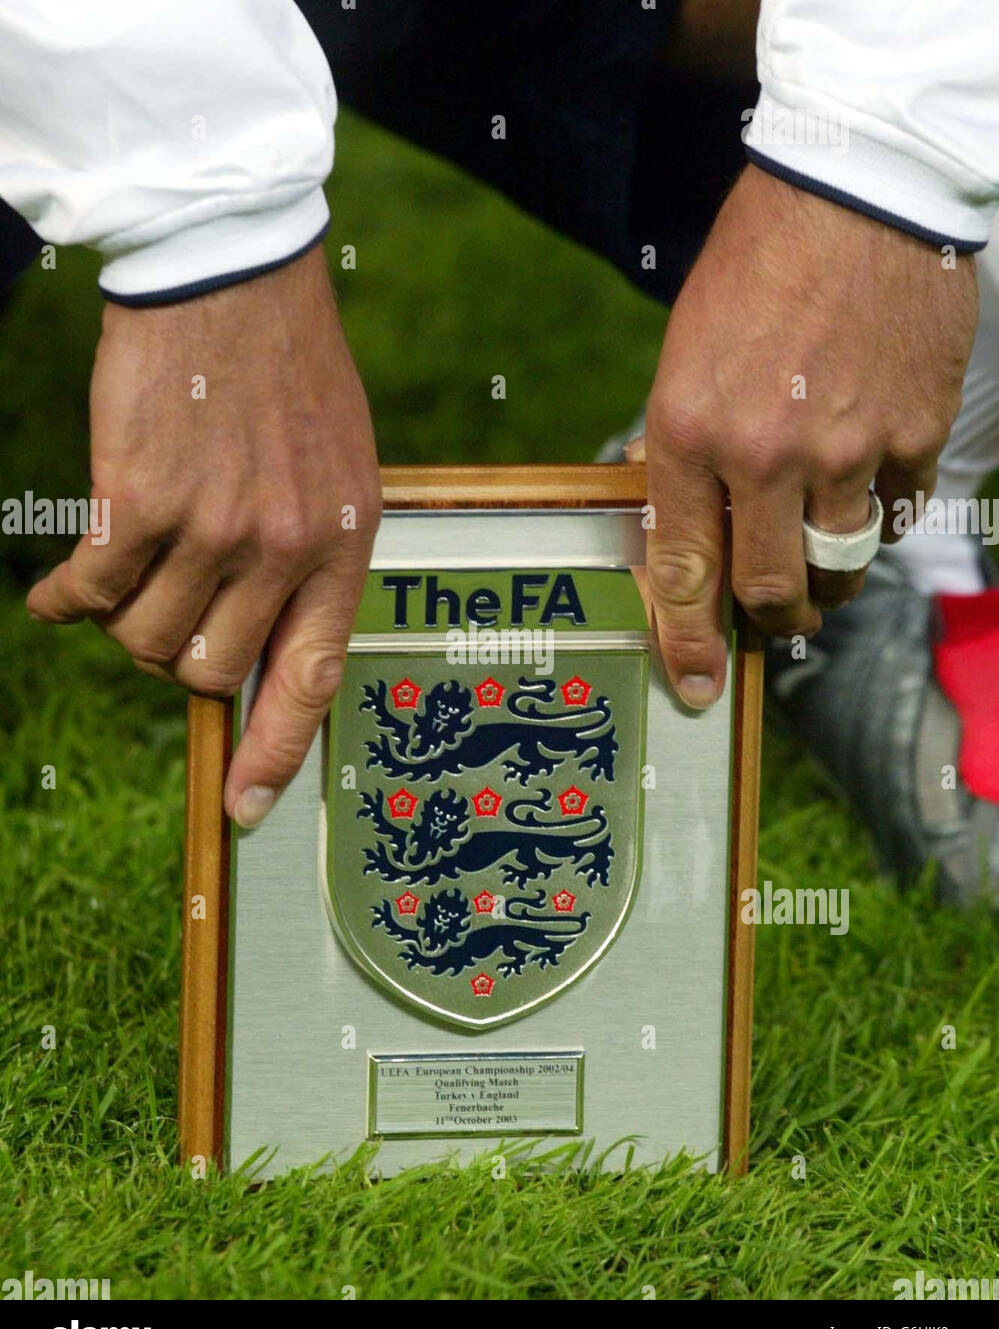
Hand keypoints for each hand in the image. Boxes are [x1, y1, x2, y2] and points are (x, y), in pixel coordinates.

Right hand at [27, 245, 380, 826]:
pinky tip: (59, 592)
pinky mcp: (139, 501)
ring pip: (144, 637)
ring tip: (123, 580)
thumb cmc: (289, 378)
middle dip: (174, 658)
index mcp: (341, 548)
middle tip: (161, 618)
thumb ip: (308, 563)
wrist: (234, 277)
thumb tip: (262, 653)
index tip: (246, 808)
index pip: (311, 681)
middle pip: (206, 671)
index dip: (276, 754)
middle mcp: (283, 550)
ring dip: (124, 622)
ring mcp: (212, 529)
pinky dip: (67, 598)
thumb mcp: (337, 475)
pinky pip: (91, 590)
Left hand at [639, 162, 977, 708]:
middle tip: (776, 616)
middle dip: (772, 618)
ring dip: (830, 580)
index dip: (688, 643)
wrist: (855, 189)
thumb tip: (684, 531)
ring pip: (842, 564)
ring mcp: (849, 448)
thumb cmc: (755, 270)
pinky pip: (898, 515)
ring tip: (822, 562)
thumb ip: (683, 452)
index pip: (683, 570)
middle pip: (771, 588)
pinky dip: (880, 517)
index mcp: (689, 433)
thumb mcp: (684, 359)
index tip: (695, 685)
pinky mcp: (916, 432)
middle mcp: (765, 454)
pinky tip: (868, 490)